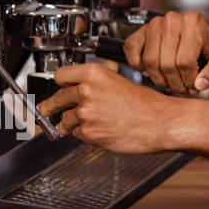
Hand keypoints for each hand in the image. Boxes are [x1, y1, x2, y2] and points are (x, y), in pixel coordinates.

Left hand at [36, 63, 171, 153]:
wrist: (161, 123)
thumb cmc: (147, 105)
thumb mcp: (119, 83)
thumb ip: (94, 86)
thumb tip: (73, 94)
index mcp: (94, 73)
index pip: (59, 76)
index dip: (59, 84)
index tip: (56, 88)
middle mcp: (86, 90)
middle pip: (54, 99)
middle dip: (52, 107)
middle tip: (48, 110)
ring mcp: (84, 113)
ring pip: (64, 119)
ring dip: (72, 123)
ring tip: (93, 122)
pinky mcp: (87, 132)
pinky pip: (76, 134)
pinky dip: (85, 134)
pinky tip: (102, 130)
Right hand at [124, 10, 208, 94]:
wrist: (208, 41)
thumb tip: (201, 84)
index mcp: (195, 22)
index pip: (184, 61)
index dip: (188, 81)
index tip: (195, 87)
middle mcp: (173, 19)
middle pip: (166, 63)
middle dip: (175, 83)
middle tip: (183, 89)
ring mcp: (155, 23)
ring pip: (149, 61)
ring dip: (159, 79)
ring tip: (172, 83)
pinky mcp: (142, 30)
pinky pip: (131, 49)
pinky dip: (137, 64)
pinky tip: (151, 71)